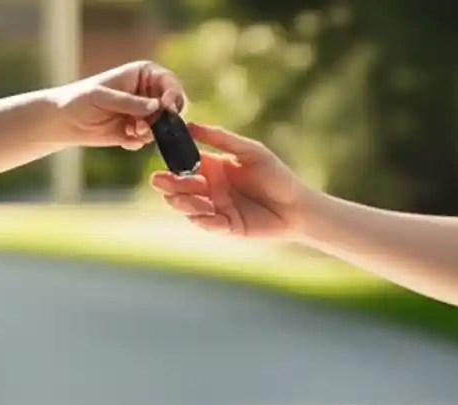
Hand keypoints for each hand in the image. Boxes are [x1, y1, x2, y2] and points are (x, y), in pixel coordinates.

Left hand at [53, 61, 185, 149]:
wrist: (64, 122)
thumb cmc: (80, 100)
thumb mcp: (103, 97)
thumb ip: (129, 102)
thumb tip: (157, 106)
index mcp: (143, 74)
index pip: (169, 82)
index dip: (173, 94)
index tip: (167, 108)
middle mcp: (147, 93)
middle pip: (172, 106)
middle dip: (162, 119)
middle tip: (144, 126)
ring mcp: (143, 113)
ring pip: (162, 126)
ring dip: (148, 132)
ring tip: (128, 131)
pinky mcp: (137, 131)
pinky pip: (149, 140)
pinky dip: (138, 141)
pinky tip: (122, 138)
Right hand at [151, 124, 309, 236]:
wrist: (297, 206)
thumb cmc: (276, 175)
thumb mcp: (249, 151)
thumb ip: (220, 139)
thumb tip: (190, 124)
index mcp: (213, 168)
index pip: (184, 165)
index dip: (172, 164)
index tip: (163, 160)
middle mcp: (210, 189)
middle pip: (180, 188)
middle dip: (169, 185)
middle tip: (160, 181)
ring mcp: (216, 209)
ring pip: (188, 207)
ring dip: (184, 202)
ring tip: (190, 198)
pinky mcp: (225, 227)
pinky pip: (207, 224)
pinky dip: (203, 219)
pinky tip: (207, 212)